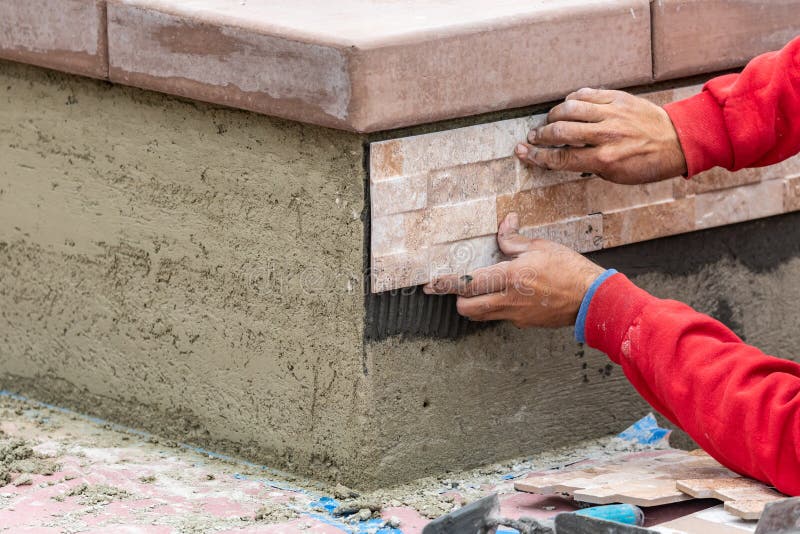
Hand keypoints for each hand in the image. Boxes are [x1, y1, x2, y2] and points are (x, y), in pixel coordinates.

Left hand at [423, 213, 605, 327]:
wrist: (591, 299)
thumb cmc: (568, 269)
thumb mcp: (539, 247)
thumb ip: (513, 239)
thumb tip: (505, 222)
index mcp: (509, 277)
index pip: (467, 284)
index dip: (444, 285)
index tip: (429, 285)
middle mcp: (508, 300)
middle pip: (466, 309)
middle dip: (456, 299)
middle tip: (455, 288)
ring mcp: (515, 315)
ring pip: (480, 316)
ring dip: (473, 305)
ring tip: (476, 291)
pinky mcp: (523, 323)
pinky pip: (500, 317)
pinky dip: (495, 307)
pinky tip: (505, 295)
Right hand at [515, 88, 687, 183]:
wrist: (677, 141)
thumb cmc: (647, 164)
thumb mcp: (617, 176)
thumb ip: (590, 165)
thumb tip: (566, 155)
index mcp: (605, 159)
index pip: (562, 158)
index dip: (538, 156)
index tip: (524, 153)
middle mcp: (606, 135)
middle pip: (561, 130)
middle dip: (541, 135)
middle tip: (534, 137)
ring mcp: (612, 113)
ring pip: (570, 108)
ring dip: (554, 115)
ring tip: (550, 121)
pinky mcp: (618, 98)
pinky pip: (587, 94)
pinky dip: (573, 99)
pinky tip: (568, 106)